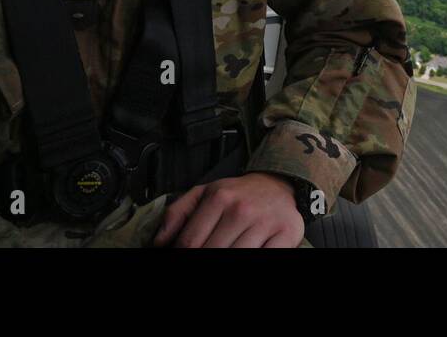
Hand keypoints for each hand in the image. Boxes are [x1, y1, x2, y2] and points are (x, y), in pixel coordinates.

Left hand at [152, 172, 304, 247]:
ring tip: (226, 252)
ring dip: (227, 262)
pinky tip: (245, 254)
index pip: (189, 242)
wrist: (279, 184)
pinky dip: (251, 260)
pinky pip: (264, 258)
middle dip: (202, 259)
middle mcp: (242, 209)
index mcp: (219, 198)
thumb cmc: (239, 194)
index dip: (182, 255)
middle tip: (204, 255)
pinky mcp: (286, 234)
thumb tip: (160, 242)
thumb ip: (178, 213)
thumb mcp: (205, 192)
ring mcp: (265, 222)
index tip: (183, 255)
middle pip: (210, 253)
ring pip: (236, 258)